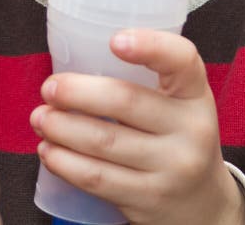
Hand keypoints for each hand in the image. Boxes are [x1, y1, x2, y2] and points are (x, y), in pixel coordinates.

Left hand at [30, 30, 244, 224]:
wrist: (203, 203)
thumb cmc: (178, 135)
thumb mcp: (179, 101)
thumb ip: (148, 76)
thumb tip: (77, 56)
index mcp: (196, 93)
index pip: (181, 61)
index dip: (150, 46)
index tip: (114, 41)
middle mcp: (191, 129)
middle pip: (126, 101)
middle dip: (77, 92)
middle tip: (49, 88)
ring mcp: (172, 168)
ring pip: (104, 141)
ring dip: (61, 127)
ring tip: (41, 118)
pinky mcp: (148, 199)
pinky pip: (97, 178)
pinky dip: (65, 163)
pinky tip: (49, 151)